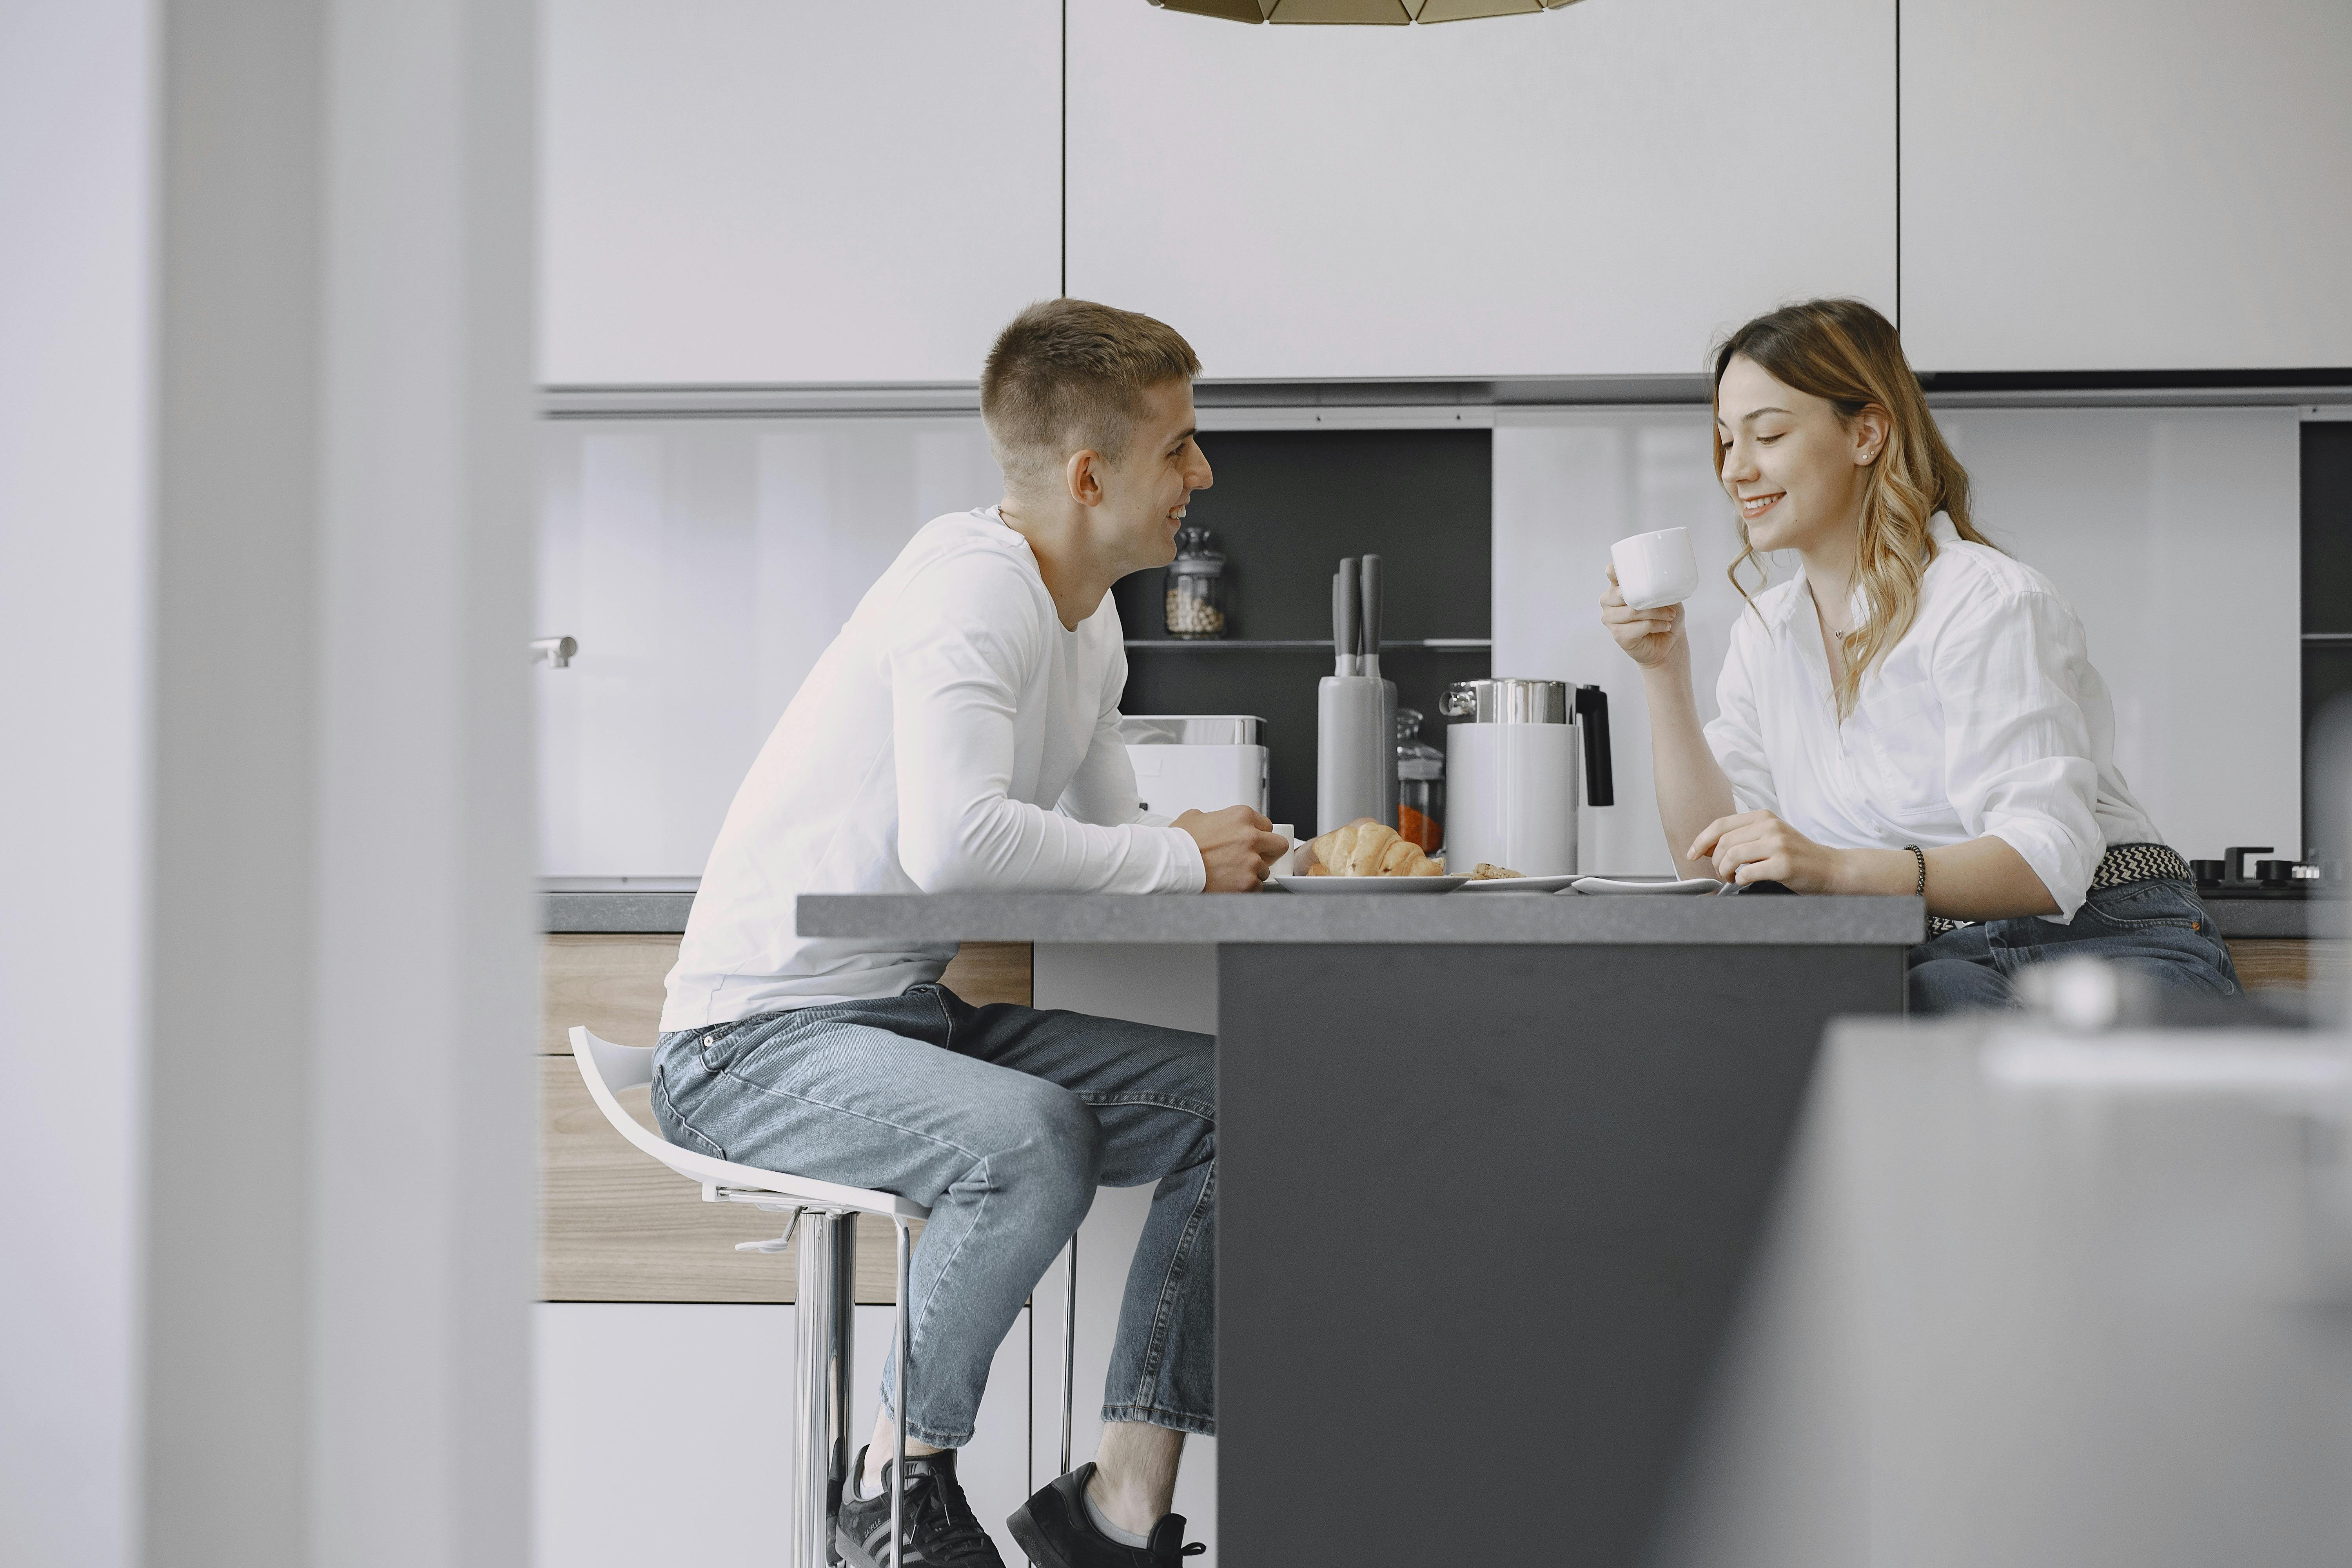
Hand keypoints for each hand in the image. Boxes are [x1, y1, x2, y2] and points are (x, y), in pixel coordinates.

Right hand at [1172, 804, 1288, 892]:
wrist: (1172, 865)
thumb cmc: (1180, 843)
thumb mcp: (1195, 817)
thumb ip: (1213, 817)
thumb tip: (1214, 822)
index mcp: (1241, 817)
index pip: (1267, 825)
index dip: (1259, 835)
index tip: (1253, 842)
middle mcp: (1250, 837)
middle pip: (1278, 845)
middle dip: (1269, 852)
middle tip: (1255, 858)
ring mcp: (1251, 861)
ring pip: (1265, 870)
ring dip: (1252, 873)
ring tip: (1231, 874)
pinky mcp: (1248, 882)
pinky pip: (1256, 887)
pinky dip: (1245, 888)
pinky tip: (1229, 884)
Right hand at [1600, 564, 1685, 671]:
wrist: (1669, 641)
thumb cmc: (1665, 615)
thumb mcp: (1665, 595)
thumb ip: (1658, 585)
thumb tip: (1660, 579)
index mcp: (1617, 587)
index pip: (1611, 572)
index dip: (1617, 569)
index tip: (1634, 568)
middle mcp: (1609, 601)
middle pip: (1623, 594)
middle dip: (1650, 598)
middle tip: (1668, 605)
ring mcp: (1610, 619)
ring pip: (1633, 611)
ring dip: (1657, 613)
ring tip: (1670, 616)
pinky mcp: (1618, 635)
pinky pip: (1639, 626)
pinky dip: (1656, 625)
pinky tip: (1664, 626)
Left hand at [1689, 810, 1843, 890]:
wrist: (1830, 868)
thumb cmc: (1797, 855)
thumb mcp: (1770, 836)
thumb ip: (1743, 837)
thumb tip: (1707, 847)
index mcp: (1763, 817)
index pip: (1721, 824)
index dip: (1701, 840)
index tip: (1692, 854)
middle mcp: (1770, 826)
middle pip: (1723, 843)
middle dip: (1714, 862)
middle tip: (1720, 873)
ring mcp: (1777, 844)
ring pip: (1731, 857)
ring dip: (1725, 872)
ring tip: (1731, 878)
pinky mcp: (1783, 864)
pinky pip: (1746, 873)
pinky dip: (1739, 881)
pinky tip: (1744, 882)